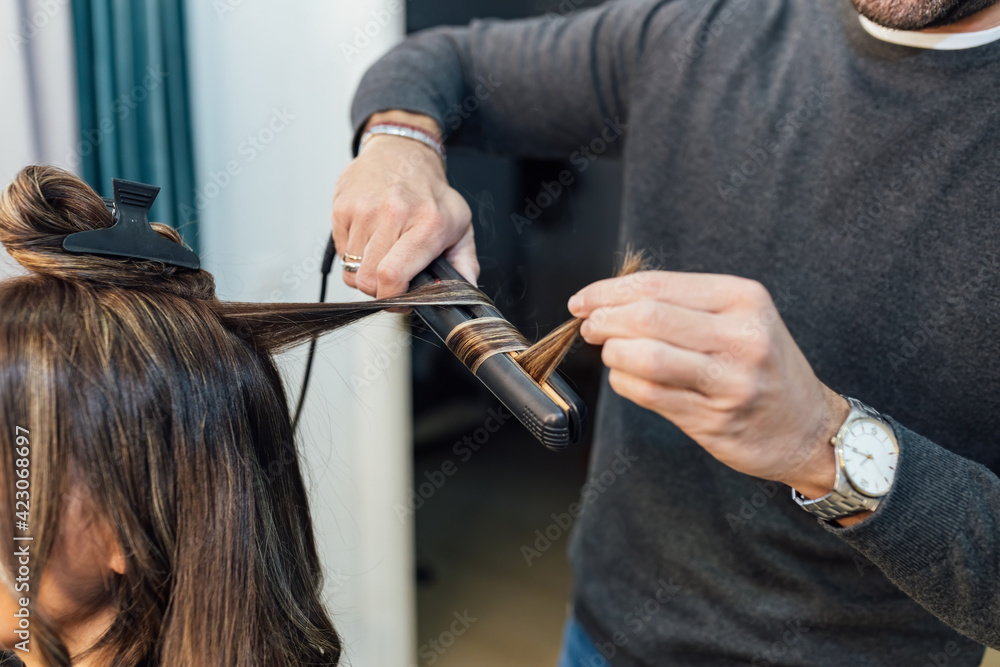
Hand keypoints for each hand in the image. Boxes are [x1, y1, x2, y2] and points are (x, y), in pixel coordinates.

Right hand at [331, 112, 477, 297]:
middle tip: (392, 278)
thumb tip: (465, 291)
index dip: (394, 299)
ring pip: (352, 270)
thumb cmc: (430, 193)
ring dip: (365, 272)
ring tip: (382, 254)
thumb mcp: (460, 225)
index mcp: (428, 223)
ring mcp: (363, 209)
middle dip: (380, 289)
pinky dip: (353, 255)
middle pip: (369, 279)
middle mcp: (393, 213)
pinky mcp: (342, 207)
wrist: (401, 151)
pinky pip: (341, 253)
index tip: (401, 299)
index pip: (393, 275)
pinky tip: (369, 238)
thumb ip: (465, 263)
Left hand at [569, 271, 850, 495]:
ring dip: (612, 354)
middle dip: (604, 320)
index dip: (608, 292)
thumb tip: (609, 299)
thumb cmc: (765, 367)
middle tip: (590, 326)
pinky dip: (624, 383)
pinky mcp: (713, 418)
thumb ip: (682, 304)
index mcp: (744, 299)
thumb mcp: (740, 318)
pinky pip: (648, 394)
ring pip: (644, 357)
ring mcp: (729, 381)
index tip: (582, 300)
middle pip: (647, 318)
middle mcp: (741, 337)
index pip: (658, 285)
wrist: (809, 429)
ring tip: (610, 353)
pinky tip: (627, 379)